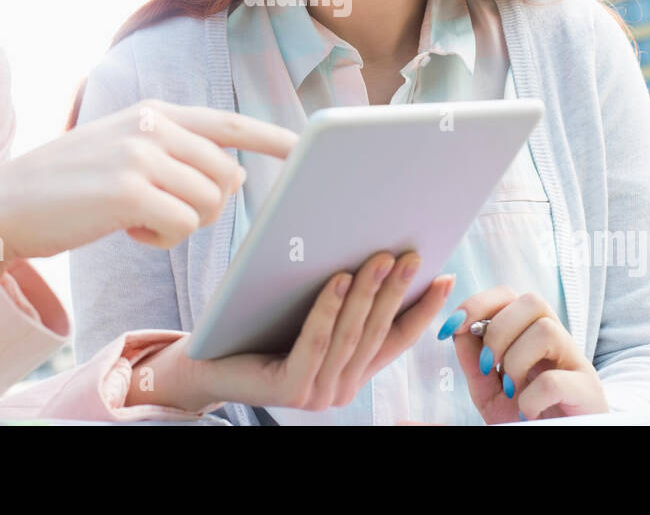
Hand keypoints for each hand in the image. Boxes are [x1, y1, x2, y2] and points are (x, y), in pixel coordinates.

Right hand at [0, 99, 297, 274]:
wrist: (3, 205)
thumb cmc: (68, 187)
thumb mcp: (122, 151)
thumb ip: (174, 154)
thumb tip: (233, 178)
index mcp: (154, 113)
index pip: (227, 123)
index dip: (269, 137)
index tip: (304, 146)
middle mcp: (152, 126)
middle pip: (225, 177)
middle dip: (206, 207)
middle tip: (159, 215)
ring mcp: (139, 155)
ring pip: (209, 204)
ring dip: (181, 226)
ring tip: (135, 219)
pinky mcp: (127, 190)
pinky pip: (183, 226)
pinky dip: (161, 240)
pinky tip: (126, 231)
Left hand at [129, 251, 454, 413]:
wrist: (204, 365)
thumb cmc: (255, 331)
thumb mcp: (308, 315)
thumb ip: (342, 304)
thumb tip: (377, 257)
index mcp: (353, 372)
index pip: (397, 339)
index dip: (423, 310)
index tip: (445, 277)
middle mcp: (341, 388)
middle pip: (377, 332)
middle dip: (398, 291)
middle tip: (414, 256)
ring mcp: (318, 393)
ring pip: (351, 335)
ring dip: (369, 294)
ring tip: (381, 258)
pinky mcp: (290, 389)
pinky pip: (315, 343)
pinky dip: (329, 310)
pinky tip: (339, 278)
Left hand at [440, 287, 607, 422]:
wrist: (555, 441)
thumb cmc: (524, 415)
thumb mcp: (488, 389)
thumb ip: (473, 361)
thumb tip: (458, 330)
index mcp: (530, 334)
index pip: (508, 296)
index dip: (477, 304)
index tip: (451, 327)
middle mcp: (557, 340)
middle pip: (532, 301)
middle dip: (498, 330)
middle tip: (488, 365)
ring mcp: (575, 362)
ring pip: (546, 330)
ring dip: (516, 361)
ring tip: (512, 389)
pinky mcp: (588, 391)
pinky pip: (554, 380)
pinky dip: (530, 398)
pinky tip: (527, 411)